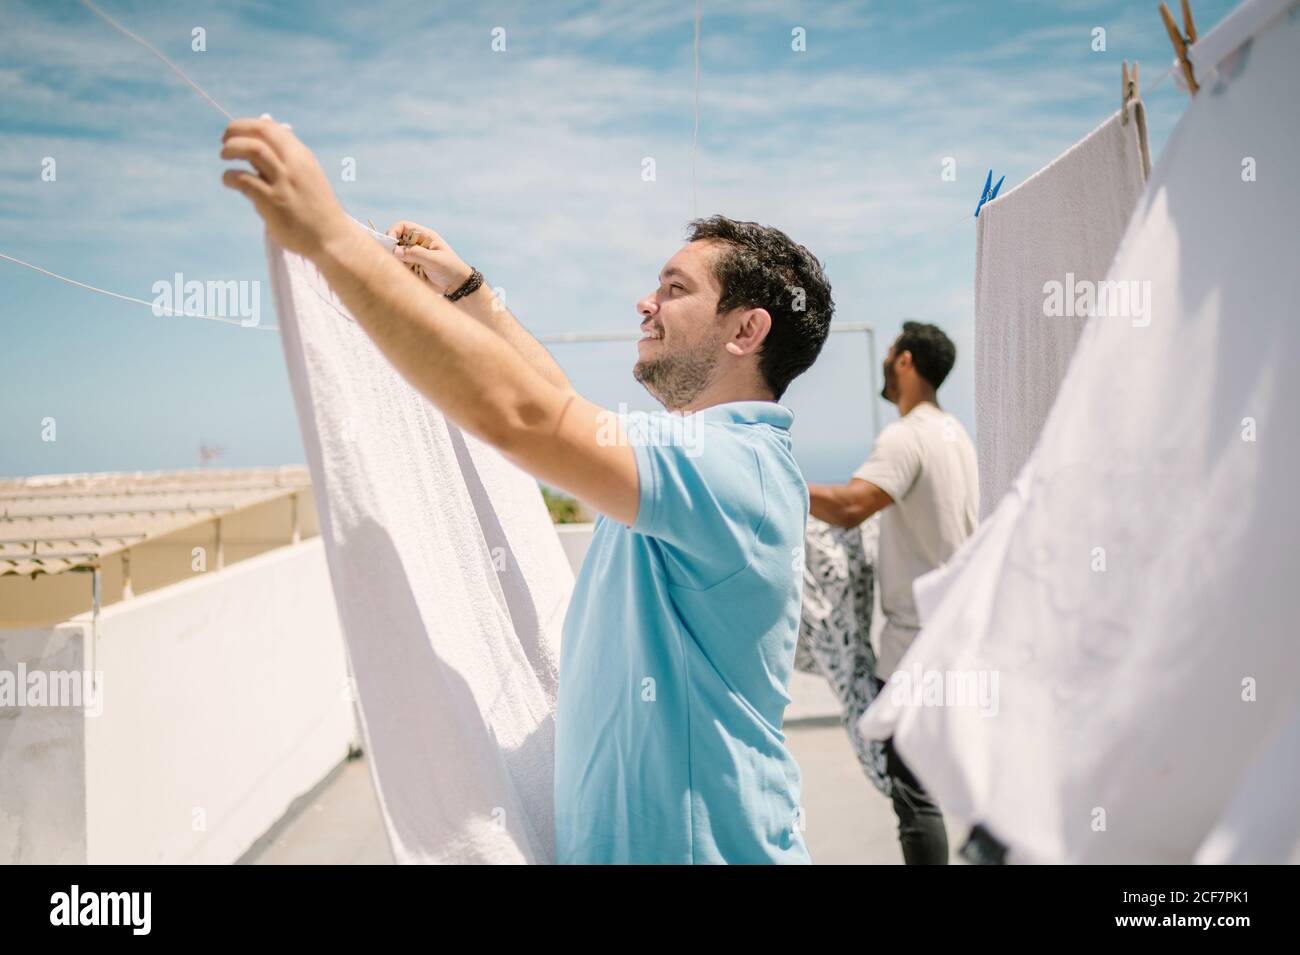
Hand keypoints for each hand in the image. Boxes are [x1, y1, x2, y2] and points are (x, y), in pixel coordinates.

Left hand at [221, 116, 351, 256]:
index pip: (271, 127)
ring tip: (224, 156)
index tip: (236, 133)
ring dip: (233, 148)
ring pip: (253, 150)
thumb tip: (261, 131)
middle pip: (260, 132)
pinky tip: (230, 181)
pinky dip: (231, 176)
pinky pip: (245, 181)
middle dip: (236, 130)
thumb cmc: (315, 207)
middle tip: (224, 141)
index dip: (247, 125)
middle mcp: (294, 164)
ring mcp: (284, 183)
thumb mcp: (306, 174)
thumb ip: (285, 156)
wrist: (332, 238)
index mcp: (302, 156)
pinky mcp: (274, 203)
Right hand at [385, 220, 472, 293]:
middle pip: (396, 239)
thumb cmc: (450, 269)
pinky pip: (399, 265)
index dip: (394, 231)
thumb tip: (396, 250)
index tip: (390, 242)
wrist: (457, 286)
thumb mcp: (435, 260)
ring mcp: (413, 256)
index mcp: (424, 236)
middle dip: (392, 247)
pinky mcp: (411, 267)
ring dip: (395, 260)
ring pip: (395, 254)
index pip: (403, 226)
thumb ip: (416, 254)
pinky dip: (399, 269)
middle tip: (393, 257)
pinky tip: (407, 274)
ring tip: (405, 268)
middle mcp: (417, 243)